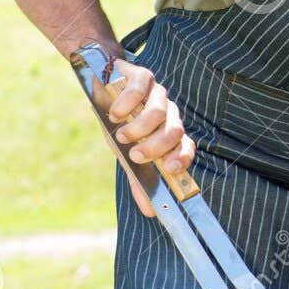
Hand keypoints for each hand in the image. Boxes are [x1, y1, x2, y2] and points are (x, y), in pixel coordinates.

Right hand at [105, 60, 194, 215]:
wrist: (101, 83)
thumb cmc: (118, 122)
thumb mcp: (127, 154)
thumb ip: (139, 179)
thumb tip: (151, 212)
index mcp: (170, 133)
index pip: (187, 147)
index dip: (182, 158)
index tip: (170, 169)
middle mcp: (169, 114)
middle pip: (174, 132)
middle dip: (155, 147)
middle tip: (135, 154)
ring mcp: (158, 94)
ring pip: (158, 113)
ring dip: (137, 128)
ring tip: (121, 134)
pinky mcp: (142, 76)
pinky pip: (140, 89)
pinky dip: (125, 104)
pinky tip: (114, 113)